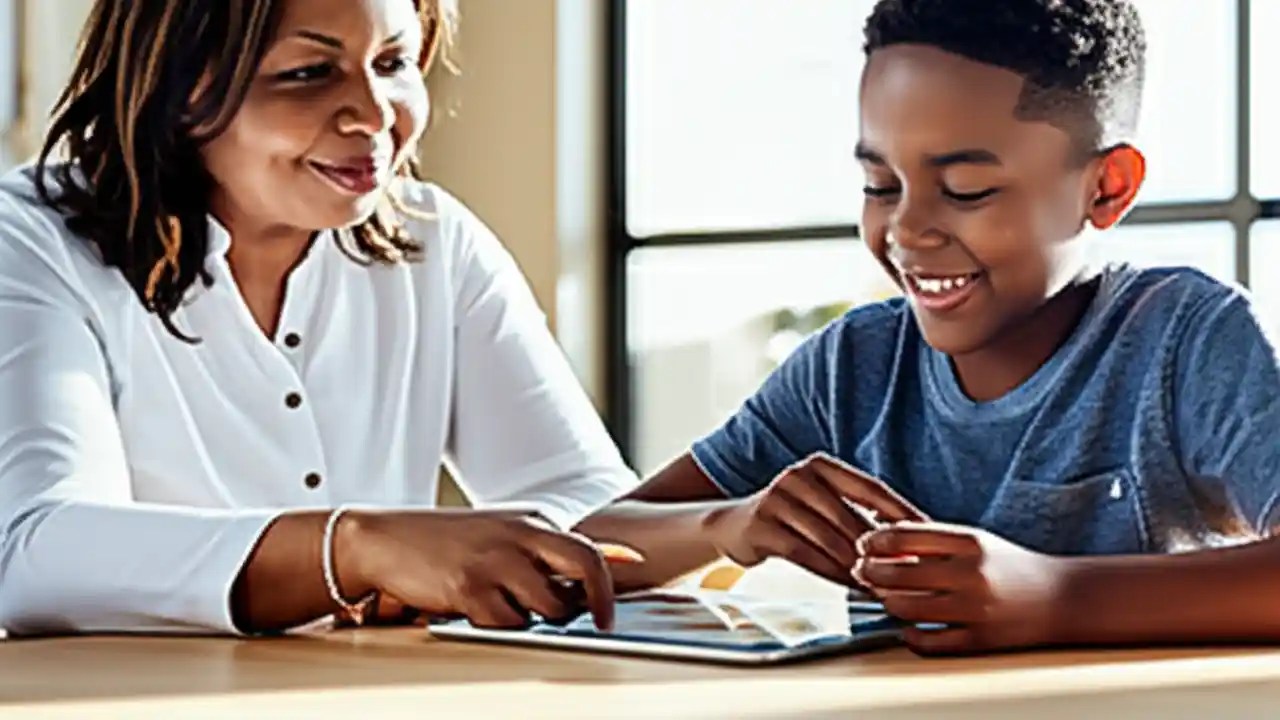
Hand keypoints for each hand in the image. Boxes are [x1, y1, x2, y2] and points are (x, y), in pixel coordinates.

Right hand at [336, 510, 616, 629]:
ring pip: (550, 607)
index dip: (610, 582)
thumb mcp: (505, 533)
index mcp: (532, 521)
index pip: (589, 549)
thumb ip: (549, 550)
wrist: (387, 539)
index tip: (611, 611)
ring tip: (515, 610)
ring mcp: (496, 561)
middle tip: (599, 624)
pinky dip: (504, 627)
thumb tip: (617, 560)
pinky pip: (509, 624)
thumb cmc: (450, 542)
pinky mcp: (470, 588)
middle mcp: (520, 536)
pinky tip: (483, 612)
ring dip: (541, 620)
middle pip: (585, 564)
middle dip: (599, 600)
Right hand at [704, 452, 928, 585]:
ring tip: (881, 586)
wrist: (733, 525)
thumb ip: (858, 514)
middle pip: (851, 517)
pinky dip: (831, 573)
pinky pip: (805, 554)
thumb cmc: (791, 518)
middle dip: (879, 549)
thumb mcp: (822, 504)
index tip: (929, 534)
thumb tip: (913, 535)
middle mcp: (799, 476)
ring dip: (857, 566)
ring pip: (829, 539)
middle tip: (906, 572)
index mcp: (821, 465)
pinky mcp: (762, 525)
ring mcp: (777, 498)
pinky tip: (850, 586)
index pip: (871, 488)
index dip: (901, 513)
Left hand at [855, 522, 1068, 654]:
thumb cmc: (1010, 566)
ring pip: (907, 609)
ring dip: (887, 603)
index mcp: (970, 542)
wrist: (1062, 598)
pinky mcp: (980, 641)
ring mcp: (976, 609)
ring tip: (885, 597)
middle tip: (862, 572)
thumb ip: (932, 541)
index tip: (864, 545)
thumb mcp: (974, 541)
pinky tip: (908, 629)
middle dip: (871, 573)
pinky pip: (928, 643)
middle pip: (898, 574)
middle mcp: (972, 574)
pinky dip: (910, 636)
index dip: (874, 541)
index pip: (904, 537)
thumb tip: (880, 542)